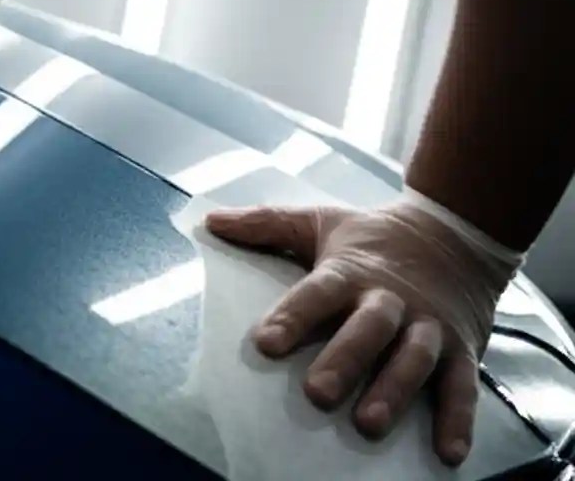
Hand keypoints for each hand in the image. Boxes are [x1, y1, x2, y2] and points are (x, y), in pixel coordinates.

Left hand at [205, 190, 522, 465]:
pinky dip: (459, 420)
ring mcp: (429, 325)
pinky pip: (463, 385)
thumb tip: (210, 220)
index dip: (293, 316)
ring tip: (368, 424)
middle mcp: (391, 299)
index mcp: (351, 271)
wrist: (456, 232)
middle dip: (345, 361)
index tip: (266, 342)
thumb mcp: (319, 221)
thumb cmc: (374, 237)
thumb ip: (264, 224)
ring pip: (414, 358)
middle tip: (317, 394)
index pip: (317, 293)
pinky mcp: (463, 348)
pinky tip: (448, 453)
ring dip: (394, 391)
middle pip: (369, 329)